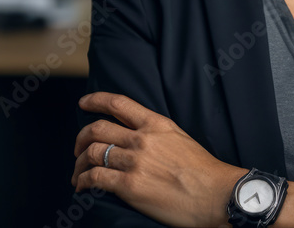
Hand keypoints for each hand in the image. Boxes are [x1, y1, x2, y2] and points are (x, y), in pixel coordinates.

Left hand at [72, 92, 245, 227]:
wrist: (215, 194)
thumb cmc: (203, 170)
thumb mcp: (180, 138)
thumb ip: (156, 133)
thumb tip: (138, 135)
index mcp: (156, 124)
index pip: (118, 103)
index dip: (95, 100)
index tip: (83, 103)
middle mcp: (142, 139)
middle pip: (97, 129)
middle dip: (80, 138)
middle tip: (78, 148)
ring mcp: (134, 162)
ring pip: (91, 153)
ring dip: (78, 164)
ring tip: (78, 173)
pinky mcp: (129, 185)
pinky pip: (94, 177)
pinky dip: (82, 181)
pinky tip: (82, 186)